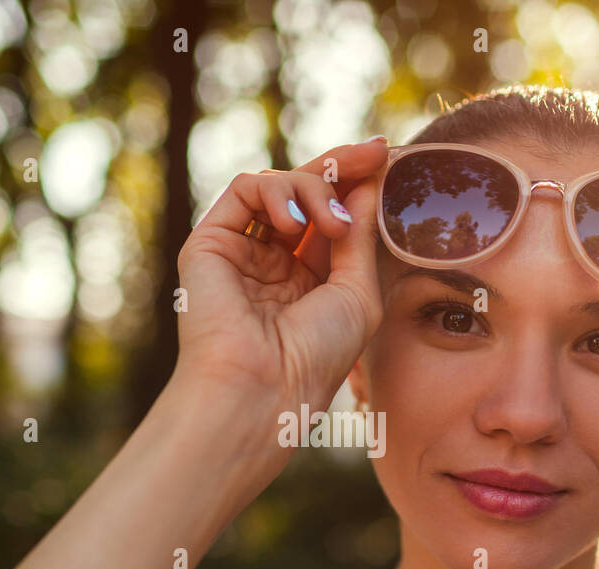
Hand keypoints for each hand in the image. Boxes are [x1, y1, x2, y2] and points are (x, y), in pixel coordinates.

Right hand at [172, 139, 388, 431]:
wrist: (264, 387)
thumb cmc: (316, 355)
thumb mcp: (357, 292)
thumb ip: (360, 235)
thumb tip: (369, 181)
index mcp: (311, 279)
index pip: (333, 216)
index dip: (358, 183)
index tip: (386, 154)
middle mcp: (275, 263)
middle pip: (308, 192)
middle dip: (342, 167)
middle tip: (373, 152)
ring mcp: (242, 251)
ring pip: (279, 186)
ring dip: (314, 189)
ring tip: (331, 224)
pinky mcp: (211, 243)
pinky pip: (245, 190)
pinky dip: (276, 192)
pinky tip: (295, 225)